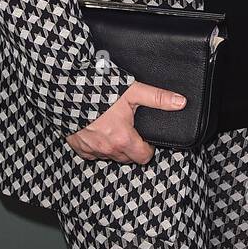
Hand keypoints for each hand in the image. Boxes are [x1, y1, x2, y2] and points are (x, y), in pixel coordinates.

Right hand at [65, 81, 186, 164]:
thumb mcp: (133, 91)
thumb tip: (180, 102)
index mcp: (122, 138)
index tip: (147, 138)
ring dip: (115, 146)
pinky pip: (92, 153)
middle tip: (132, 128)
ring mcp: (90, 149)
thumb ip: (158, 98)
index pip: (143, 158)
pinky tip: (99, 129)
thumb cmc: (99, 89)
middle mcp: (106, 149)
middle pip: (127, 158)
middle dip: (133, 147)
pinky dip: (98, 145)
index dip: (149, 149)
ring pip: (110, 156)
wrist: (66, 89)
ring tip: (115, 126)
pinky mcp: (77, 146)